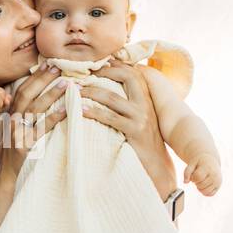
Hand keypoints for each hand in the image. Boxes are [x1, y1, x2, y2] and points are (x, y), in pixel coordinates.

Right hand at [0, 64, 67, 180]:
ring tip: (68, 84)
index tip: (48, 64)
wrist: (8, 180)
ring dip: (52, 95)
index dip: (34, 77)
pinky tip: (69, 110)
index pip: (21, 91)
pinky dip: (55, 118)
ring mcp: (17, 134)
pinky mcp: (25, 147)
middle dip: (42, 79)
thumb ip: (25, 117)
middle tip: (59, 67)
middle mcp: (11, 122)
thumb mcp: (16, 132)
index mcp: (10, 116)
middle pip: (27, 95)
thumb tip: (43, 100)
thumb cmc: (17, 156)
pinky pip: (42, 129)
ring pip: (35, 109)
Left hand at [78, 60, 176, 198]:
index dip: (115, 65)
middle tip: (82, 75)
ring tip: (74, 91)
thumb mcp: (140, 119)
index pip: (133, 72)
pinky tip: (80, 110)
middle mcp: (146, 104)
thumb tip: (107, 90)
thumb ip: (130, 104)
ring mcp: (141, 117)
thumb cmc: (143, 143)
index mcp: (147, 98)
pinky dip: (93, 111)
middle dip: (103, 72)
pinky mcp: (135, 131)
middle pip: (126, 76)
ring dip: (90, 91)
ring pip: (112, 97)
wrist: (157, 166)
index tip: (95, 65)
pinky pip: (110, 117)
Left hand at [184, 152, 221, 195]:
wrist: (211, 160)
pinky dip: (205, 192)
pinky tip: (204, 185)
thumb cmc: (200, 162)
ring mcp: (217, 181)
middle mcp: (214, 175)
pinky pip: (210, 194)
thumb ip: (187, 172)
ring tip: (200, 181)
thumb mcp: (192, 163)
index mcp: (208, 168)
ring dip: (199, 188)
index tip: (193, 174)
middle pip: (200, 185)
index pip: (197, 177)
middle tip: (197, 176)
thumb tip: (185, 182)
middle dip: (196, 182)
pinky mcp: (218, 186)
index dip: (192, 178)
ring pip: (205, 192)